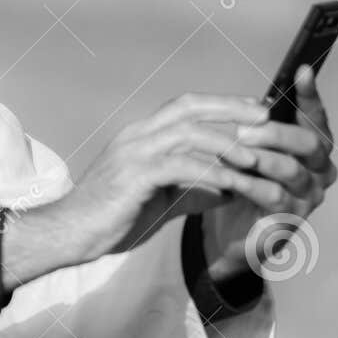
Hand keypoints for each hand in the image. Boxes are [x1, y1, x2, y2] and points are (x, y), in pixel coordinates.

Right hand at [16, 92, 283, 272]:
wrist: (70, 233)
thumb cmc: (111, 217)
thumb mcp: (157, 197)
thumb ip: (188, 185)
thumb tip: (228, 185)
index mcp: (141, 134)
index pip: (186, 106)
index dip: (224, 104)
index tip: (257, 110)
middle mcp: (137, 134)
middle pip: (189, 107)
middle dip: (231, 109)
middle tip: (267, 118)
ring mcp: (132, 152)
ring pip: (188, 133)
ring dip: (226, 143)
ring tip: (256, 158)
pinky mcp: (133, 176)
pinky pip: (179, 166)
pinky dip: (209, 172)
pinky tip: (232, 184)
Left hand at [203, 64, 337, 282]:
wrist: (231, 230)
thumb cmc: (243, 180)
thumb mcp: (248, 149)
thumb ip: (256, 125)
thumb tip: (254, 102)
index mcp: (313, 146)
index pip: (317, 117)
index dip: (310, 95)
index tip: (302, 70)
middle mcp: (320, 170)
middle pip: (310, 143)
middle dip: (276, 133)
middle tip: (243, 129)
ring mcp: (309, 197)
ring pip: (292, 169)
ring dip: (260, 157)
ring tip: (233, 148)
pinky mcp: (291, 220)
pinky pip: (275, 197)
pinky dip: (251, 184)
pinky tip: (231, 177)